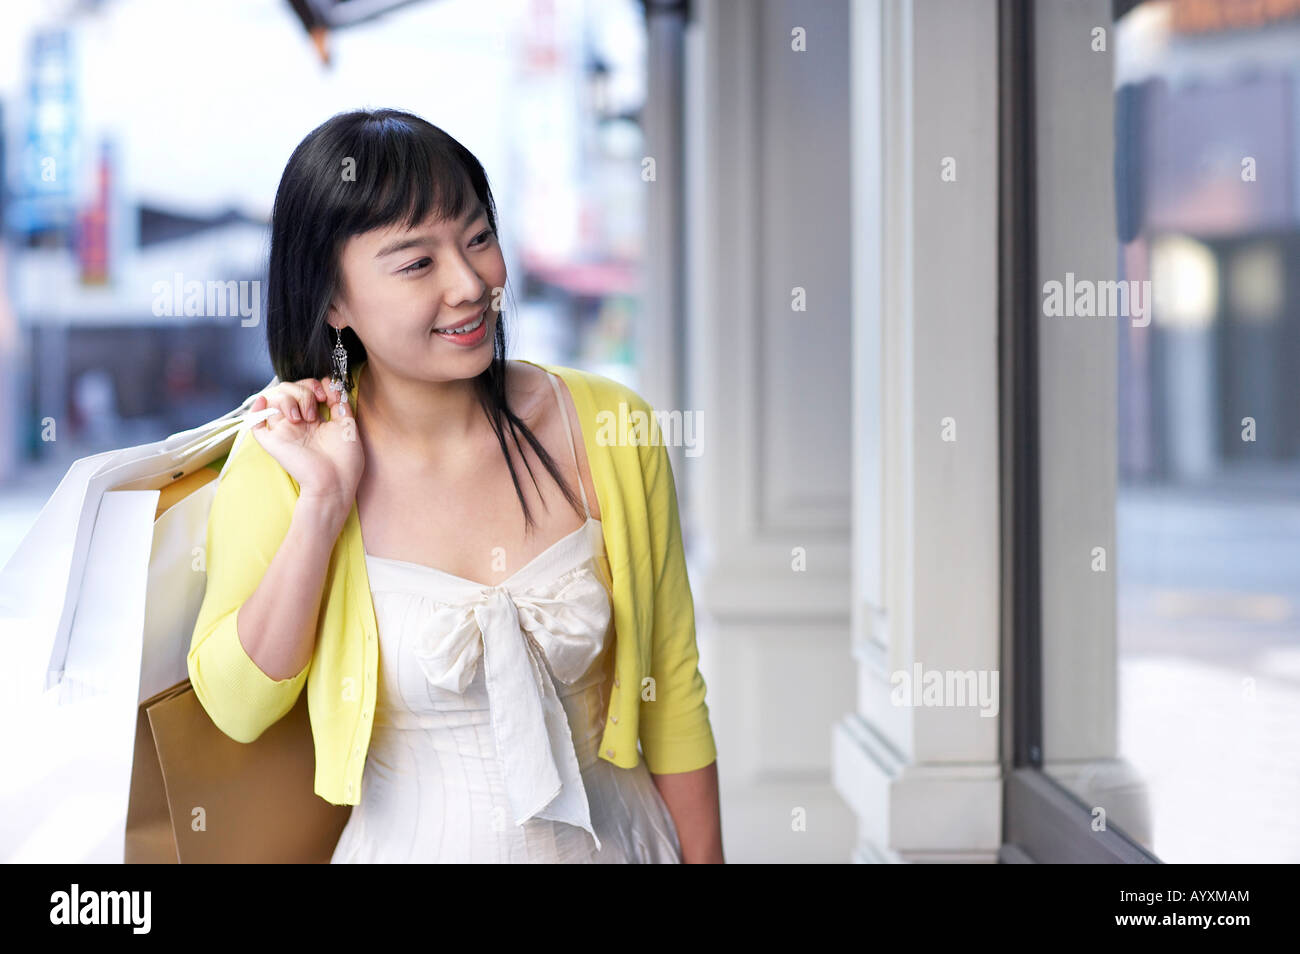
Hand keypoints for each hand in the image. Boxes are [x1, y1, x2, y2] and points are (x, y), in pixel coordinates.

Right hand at [249, 376, 363, 514]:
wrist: (335, 483)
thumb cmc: (345, 461)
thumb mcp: (347, 425)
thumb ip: (340, 403)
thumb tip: (331, 383)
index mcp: (315, 420)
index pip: (305, 390)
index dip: (315, 385)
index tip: (328, 395)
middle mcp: (298, 423)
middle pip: (289, 389)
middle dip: (304, 390)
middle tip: (317, 404)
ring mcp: (284, 431)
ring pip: (274, 398)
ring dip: (290, 399)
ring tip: (303, 418)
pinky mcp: (273, 441)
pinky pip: (255, 422)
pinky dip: (256, 408)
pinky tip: (265, 401)